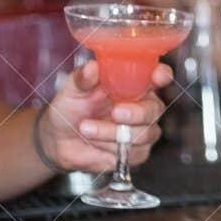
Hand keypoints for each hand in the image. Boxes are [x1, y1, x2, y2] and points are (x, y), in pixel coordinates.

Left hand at [35, 59, 168, 173]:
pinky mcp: (137, 153)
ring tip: (86, 128)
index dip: (162, 76)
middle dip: (136, 113)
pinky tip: (93, 141)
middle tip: (115, 112)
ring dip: (112, 132)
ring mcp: (142, 130)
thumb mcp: (73, 88)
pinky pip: (133, 152)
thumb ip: (83, 77)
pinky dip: (109, 147)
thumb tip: (92, 68)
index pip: (159, 76)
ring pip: (143, 133)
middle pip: (154, 109)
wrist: (58, 139)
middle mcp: (143, 106)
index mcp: (135, 83)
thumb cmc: (71, 107)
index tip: (156, 77)